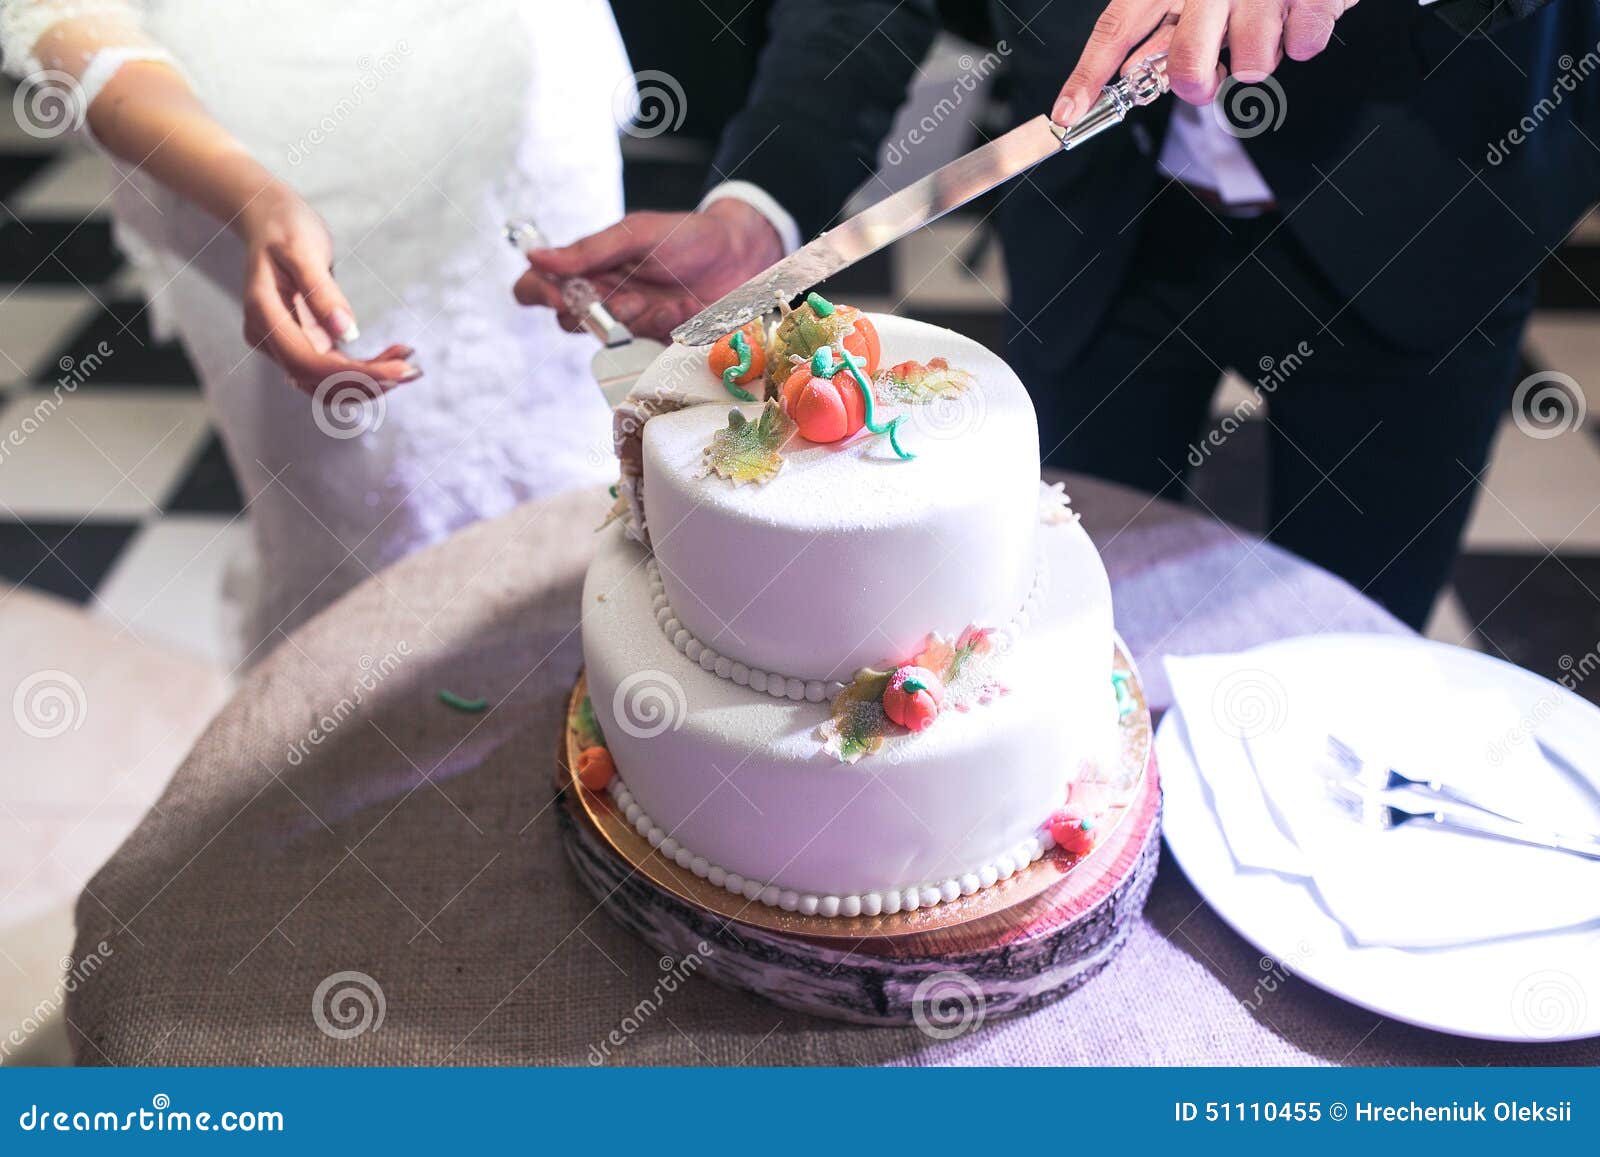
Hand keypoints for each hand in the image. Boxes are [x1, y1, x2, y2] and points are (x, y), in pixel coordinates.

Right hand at [237, 185, 418, 393]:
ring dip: (368, 382)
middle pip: (318, 381)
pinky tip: (392, 358)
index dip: (354, 374)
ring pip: (326, 384)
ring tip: (408, 367)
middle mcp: (266, 338)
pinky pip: (331, 369)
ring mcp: (280, 344)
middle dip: (368, 382)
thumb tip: (347, 334)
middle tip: (413, 371)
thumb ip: (321, 291)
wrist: (267, 219)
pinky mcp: (299, 343)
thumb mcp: (303, 249)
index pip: (308, 363)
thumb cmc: (285, 227)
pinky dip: (362, 371)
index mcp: (263, 315)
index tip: (398, 371)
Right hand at [513, 200, 783, 340]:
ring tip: (658, 301)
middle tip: (625, 296)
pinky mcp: (654, 347)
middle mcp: (602, 298)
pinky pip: (636, 359)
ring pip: (602, 340)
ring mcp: (627, 325)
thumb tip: (535, 256)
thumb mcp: (638, 234)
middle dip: (589, 312)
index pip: (537, 286)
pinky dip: (652, 341)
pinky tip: (676, 318)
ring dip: (626, 323)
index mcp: (589, 267)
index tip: (561, 294)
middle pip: (565, 320)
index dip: (538, 294)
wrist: (741, 258)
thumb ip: (591, 249)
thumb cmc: (687, 238)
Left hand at [1052, 0, 1357, 123]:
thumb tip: (1133, 73)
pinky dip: (1301, 40)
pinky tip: (1297, 12)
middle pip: (1187, 66)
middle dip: (1196, 87)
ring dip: (1258, 58)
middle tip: (1207, 78)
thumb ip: (1162, 28)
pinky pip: (1302, 48)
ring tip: (1265, 22)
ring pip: (1251, 66)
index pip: (1116, 28)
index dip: (1089, 74)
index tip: (1066, 114)